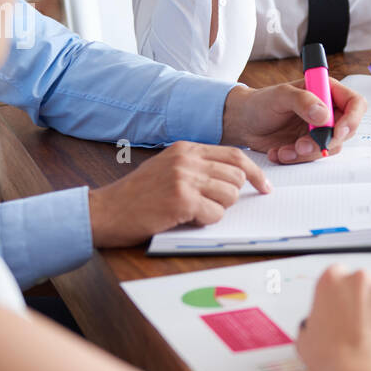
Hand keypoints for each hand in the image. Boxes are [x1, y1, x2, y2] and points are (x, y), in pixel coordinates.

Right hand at [87, 141, 270, 247]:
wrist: (106, 211)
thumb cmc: (138, 196)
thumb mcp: (168, 168)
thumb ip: (198, 167)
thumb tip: (236, 178)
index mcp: (185, 148)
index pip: (235, 155)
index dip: (254, 172)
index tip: (264, 187)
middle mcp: (187, 159)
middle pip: (236, 177)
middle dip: (231, 196)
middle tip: (210, 205)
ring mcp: (184, 179)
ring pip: (230, 196)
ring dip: (217, 210)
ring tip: (193, 212)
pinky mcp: (181, 201)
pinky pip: (216, 214)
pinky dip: (206, 222)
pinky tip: (185, 219)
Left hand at [222, 79, 365, 162]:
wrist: (243, 122)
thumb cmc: (260, 102)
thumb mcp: (280, 95)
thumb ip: (303, 101)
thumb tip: (324, 115)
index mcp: (326, 91)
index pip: (355, 104)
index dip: (352, 119)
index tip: (336, 132)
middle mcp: (327, 112)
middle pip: (345, 131)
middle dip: (323, 142)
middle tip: (301, 145)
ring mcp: (319, 131)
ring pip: (328, 148)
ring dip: (306, 153)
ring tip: (284, 150)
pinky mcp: (309, 147)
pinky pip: (312, 158)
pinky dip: (295, 159)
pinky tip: (279, 152)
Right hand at [294, 265, 370, 370]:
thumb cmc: (332, 360)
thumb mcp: (306, 339)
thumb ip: (314, 322)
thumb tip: (318, 326)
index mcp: (331, 280)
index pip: (337, 277)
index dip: (340, 297)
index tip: (342, 310)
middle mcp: (360, 278)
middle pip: (363, 285)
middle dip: (362, 302)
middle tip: (359, 329)